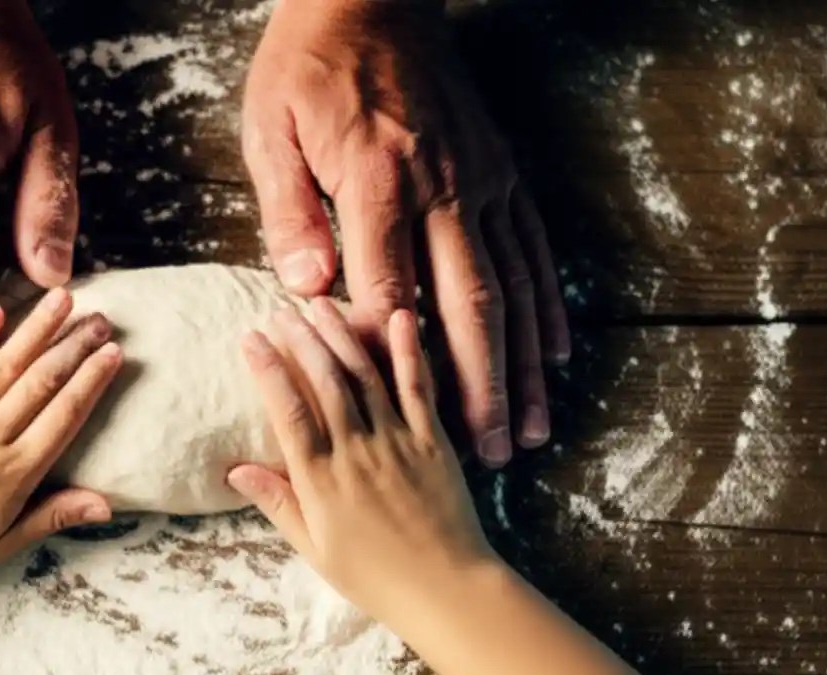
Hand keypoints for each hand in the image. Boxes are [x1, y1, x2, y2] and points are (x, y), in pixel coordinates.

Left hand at [0, 293, 120, 591]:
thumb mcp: (3, 545)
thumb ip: (54, 516)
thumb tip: (108, 504)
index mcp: (16, 472)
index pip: (65, 415)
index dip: (92, 381)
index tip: (115, 353)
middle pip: (42, 382)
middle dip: (75, 347)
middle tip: (101, 319)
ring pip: (6, 364)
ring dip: (37, 329)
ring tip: (62, 299)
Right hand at [227, 299, 492, 622]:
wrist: (446, 589)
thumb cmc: (375, 577)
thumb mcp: (314, 548)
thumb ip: (277, 503)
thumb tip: (235, 471)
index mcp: (322, 479)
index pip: (287, 410)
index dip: (267, 369)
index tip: (249, 337)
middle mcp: (357, 451)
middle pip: (324, 381)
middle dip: (301, 339)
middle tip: (282, 308)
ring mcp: (397, 442)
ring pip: (365, 376)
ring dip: (342, 334)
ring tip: (322, 304)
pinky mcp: (432, 441)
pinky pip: (418, 389)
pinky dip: (408, 351)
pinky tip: (398, 318)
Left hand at [242, 0, 569, 466]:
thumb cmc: (309, 66)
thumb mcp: (271, 131)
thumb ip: (290, 214)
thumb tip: (309, 291)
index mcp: (378, 182)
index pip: (389, 293)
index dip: (393, 366)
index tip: (402, 425)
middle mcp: (442, 188)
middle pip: (468, 308)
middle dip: (480, 390)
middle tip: (489, 454)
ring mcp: (482, 181)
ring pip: (512, 288)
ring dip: (522, 365)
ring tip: (530, 427)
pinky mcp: (501, 172)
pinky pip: (533, 247)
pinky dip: (547, 304)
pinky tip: (555, 352)